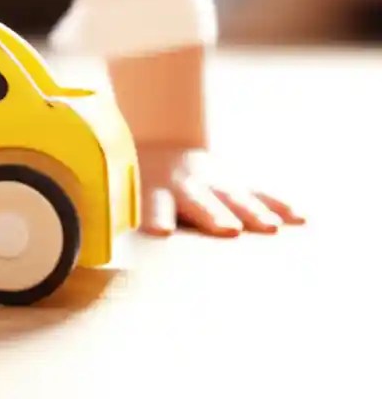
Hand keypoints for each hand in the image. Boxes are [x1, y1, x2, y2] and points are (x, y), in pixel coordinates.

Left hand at [137, 147, 304, 236]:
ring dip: (253, 212)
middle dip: (214, 216)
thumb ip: (130, 223)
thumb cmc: (145, 188)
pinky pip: (261, 193)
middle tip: (228, 230)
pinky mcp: (237, 180)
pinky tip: (299, 219)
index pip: (154, 204)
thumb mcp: (131, 197)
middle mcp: (186, 186)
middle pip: (199, 201)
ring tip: (270, 228)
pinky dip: (279, 206)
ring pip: (235, 196)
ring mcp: (214, 182)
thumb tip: (107, 265)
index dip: (157, 216)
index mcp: (155, 192)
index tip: (161, 232)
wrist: (163, 142)